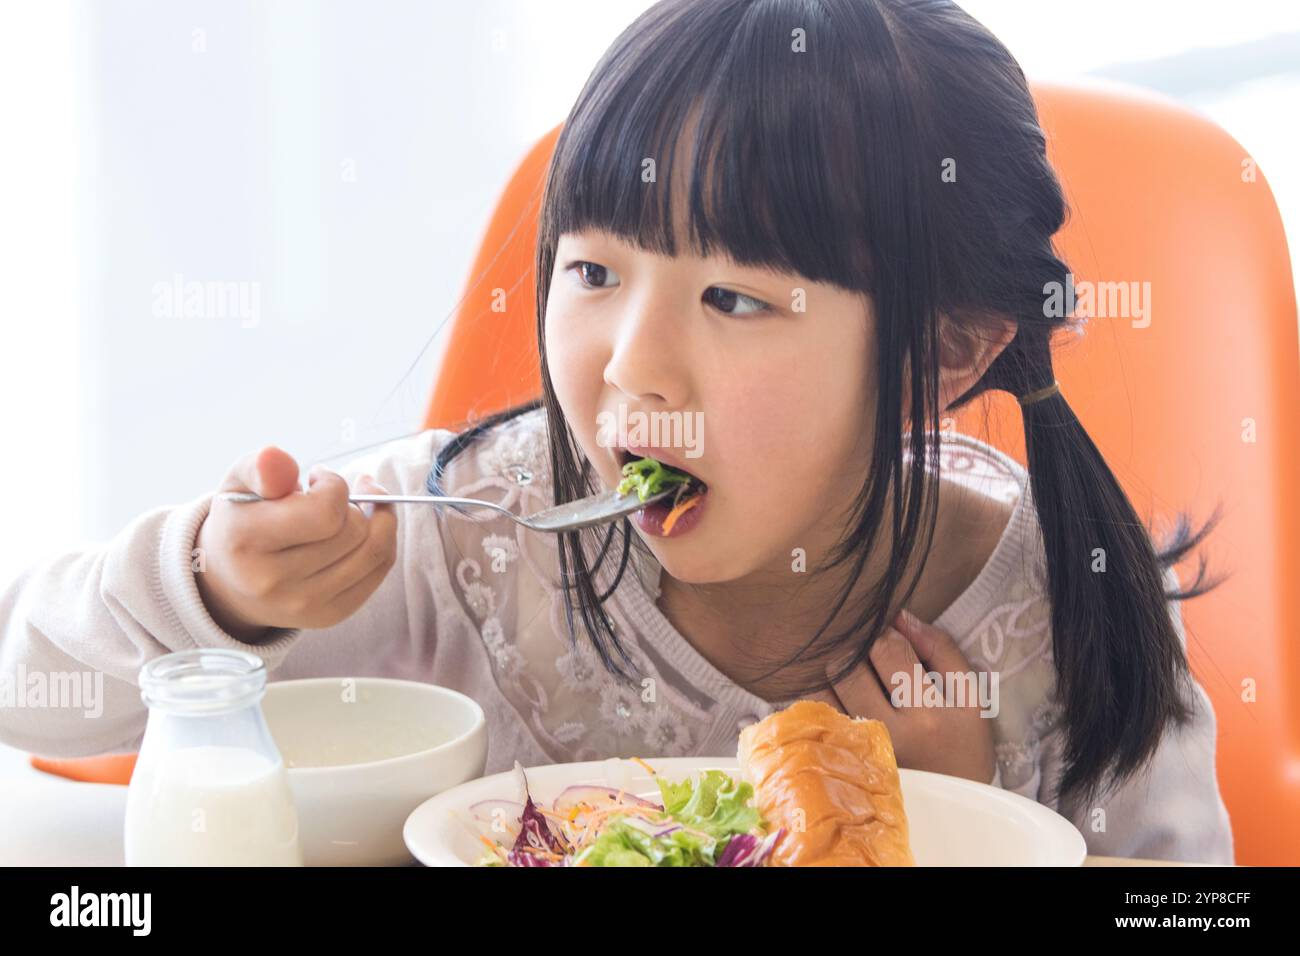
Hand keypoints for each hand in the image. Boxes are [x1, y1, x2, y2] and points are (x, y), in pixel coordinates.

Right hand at [194, 446, 397, 640]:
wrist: (230, 581)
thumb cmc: (242, 521)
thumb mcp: (239, 484)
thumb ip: (260, 466)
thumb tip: (277, 458)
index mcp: (246, 541)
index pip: (326, 511)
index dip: (333, 485)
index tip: (317, 479)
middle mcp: (273, 581)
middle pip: (354, 530)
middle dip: (354, 502)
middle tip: (334, 495)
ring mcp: (304, 604)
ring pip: (374, 551)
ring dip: (377, 519)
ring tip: (356, 507)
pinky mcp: (328, 615)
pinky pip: (378, 570)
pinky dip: (381, 542)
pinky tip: (362, 530)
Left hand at [813, 609, 996, 784]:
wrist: (956, 814)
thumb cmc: (962, 748)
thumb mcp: (970, 699)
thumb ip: (940, 650)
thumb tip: (901, 615)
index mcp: (934, 712)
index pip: (889, 648)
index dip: (882, 633)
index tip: (886, 637)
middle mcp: (896, 735)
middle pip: (848, 667)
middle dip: (851, 653)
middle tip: (862, 658)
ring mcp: (863, 754)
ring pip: (822, 694)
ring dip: (829, 681)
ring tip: (848, 685)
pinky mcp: (841, 769)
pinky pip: (812, 725)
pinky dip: (813, 709)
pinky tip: (827, 708)